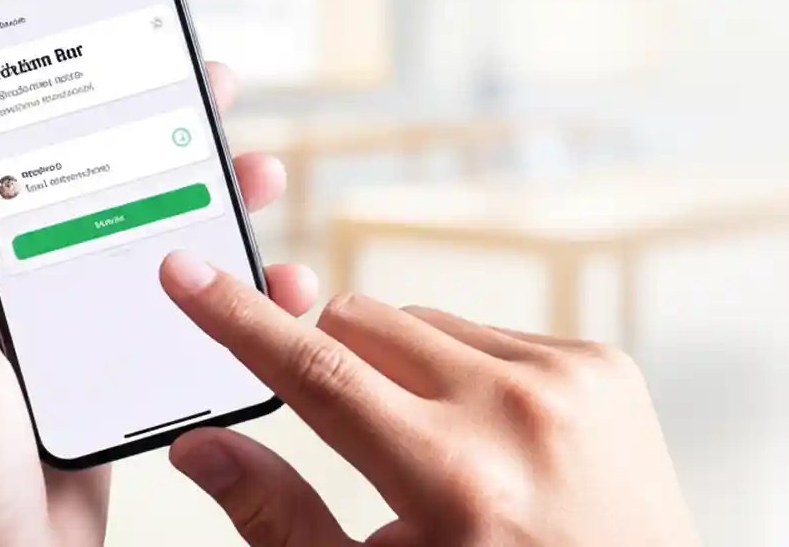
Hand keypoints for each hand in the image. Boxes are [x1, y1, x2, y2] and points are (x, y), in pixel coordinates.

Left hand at [0, 62, 318, 546]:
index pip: (3, 154)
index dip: (57, 95)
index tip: (111, 45)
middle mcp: (4, 285)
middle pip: (89, 185)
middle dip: (153, 136)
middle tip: (209, 91)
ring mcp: (58, 327)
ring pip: (136, 241)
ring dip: (197, 205)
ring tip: (254, 176)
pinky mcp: (100, 368)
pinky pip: (161, 310)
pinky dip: (214, 288)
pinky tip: (259, 277)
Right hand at [159, 253, 699, 546]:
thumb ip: (278, 515)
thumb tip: (201, 449)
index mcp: (453, 479)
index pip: (313, 373)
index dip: (236, 320)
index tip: (185, 272)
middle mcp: (518, 413)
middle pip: (358, 321)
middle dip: (332, 364)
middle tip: (362, 438)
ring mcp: (571, 379)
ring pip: (419, 320)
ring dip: (403, 369)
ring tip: (441, 450)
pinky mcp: (603, 363)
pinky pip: (486, 330)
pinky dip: (466, 372)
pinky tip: (492, 438)